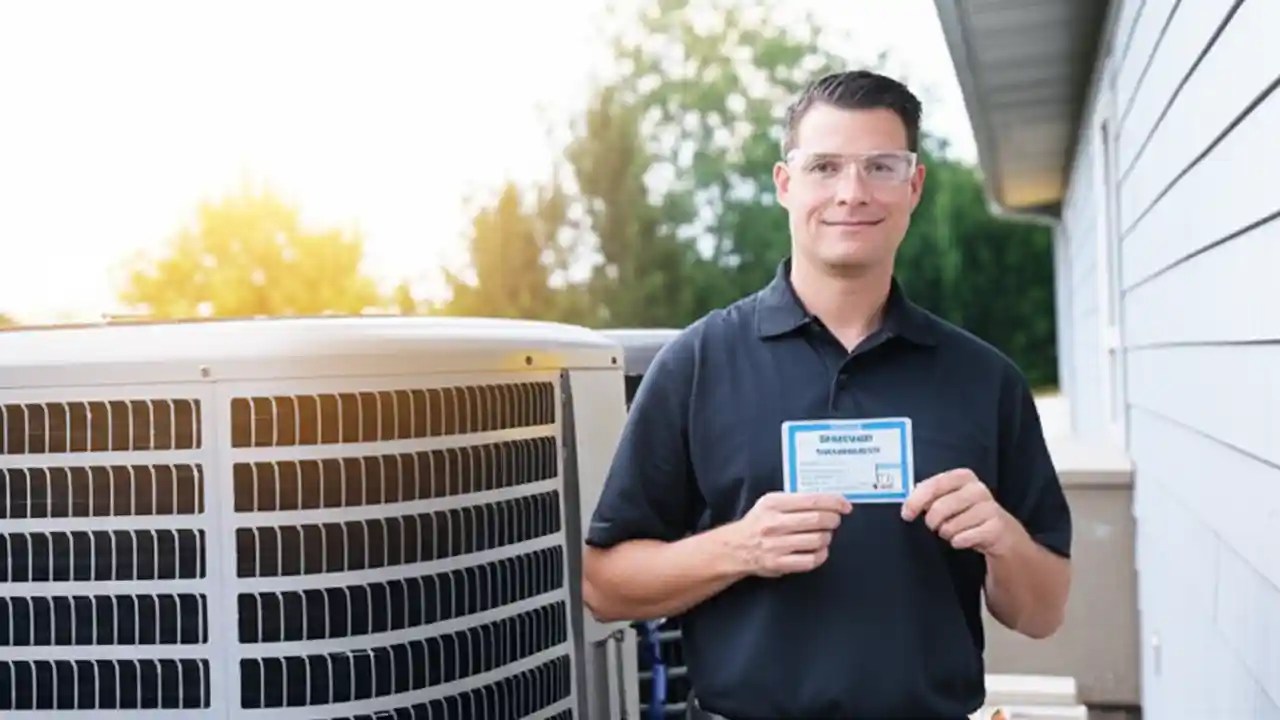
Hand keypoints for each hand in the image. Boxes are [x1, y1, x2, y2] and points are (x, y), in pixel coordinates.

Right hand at [731, 491, 851, 576]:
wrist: (735, 547)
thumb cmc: (758, 523)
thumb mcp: (770, 502)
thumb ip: (795, 500)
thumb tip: (828, 500)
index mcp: (773, 504)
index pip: (812, 500)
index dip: (834, 502)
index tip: (845, 506)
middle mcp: (774, 523)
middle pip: (818, 520)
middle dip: (833, 520)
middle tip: (835, 520)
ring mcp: (776, 545)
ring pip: (817, 540)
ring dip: (827, 537)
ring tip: (823, 535)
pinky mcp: (778, 563)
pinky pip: (810, 560)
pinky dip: (821, 555)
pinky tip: (819, 550)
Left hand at [900, 469, 1023, 556]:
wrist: (1002, 534)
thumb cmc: (970, 514)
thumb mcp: (951, 499)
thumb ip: (931, 496)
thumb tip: (910, 503)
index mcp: (963, 477)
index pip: (933, 485)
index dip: (916, 500)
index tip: (907, 514)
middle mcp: (977, 489)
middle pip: (939, 508)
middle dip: (932, 521)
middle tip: (935, 525)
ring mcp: (989, 508)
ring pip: (950, 526)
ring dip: (947, 533)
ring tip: (956, 530)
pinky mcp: (995, 528)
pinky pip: (962, 539)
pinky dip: (958, 542)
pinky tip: (965, 538)